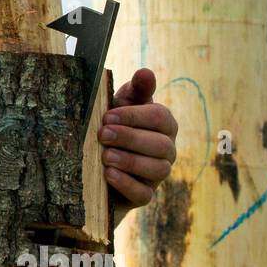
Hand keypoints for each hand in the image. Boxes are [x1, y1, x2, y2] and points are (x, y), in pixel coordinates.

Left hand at [99, 68, 177, 222]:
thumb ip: (136, 90)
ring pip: (157, 169)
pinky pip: (144, 194)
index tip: (107, 116)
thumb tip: (145, 71)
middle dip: (130, 138)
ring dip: (130, 161)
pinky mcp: (144, 195)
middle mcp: (167, 149)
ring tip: (106, 156)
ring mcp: (158, 174)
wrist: (99, 162)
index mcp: (164, 124)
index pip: (159, 117)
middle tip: (102, 134)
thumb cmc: (115, 126)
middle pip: (160, 144)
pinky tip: (109, 174)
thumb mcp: (121, 105)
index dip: (133, 116)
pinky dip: (127, 184)